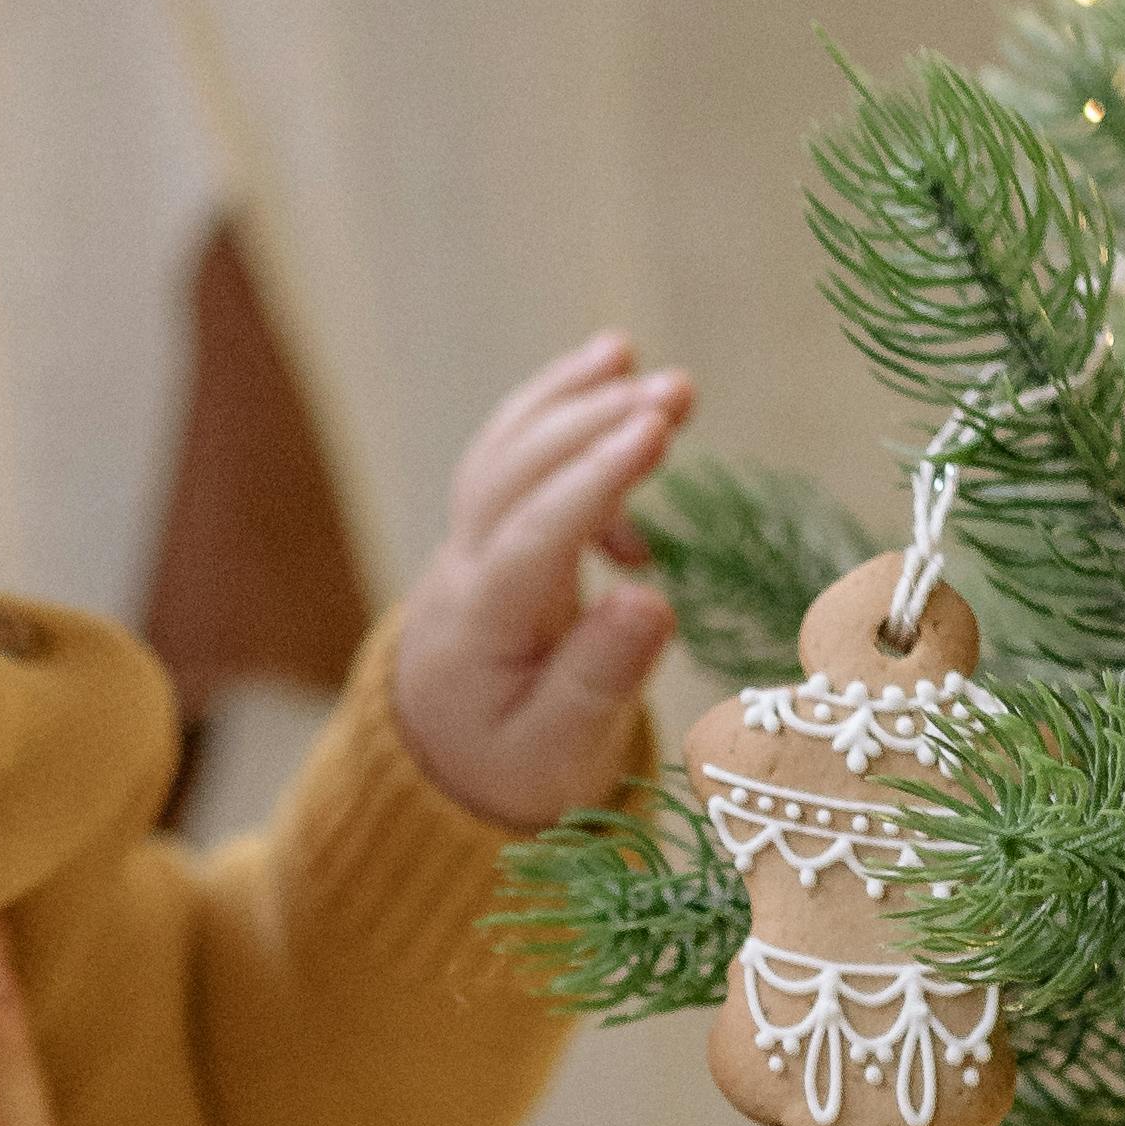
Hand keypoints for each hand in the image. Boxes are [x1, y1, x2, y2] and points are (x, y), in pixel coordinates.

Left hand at [391, 329, 690, 831]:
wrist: (448, 764)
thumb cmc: (513, 767)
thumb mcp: (558, 754)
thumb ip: (599, 680)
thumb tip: (651, 601)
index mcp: (478, 631)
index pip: (534, 539)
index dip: (594, 483)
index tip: (655, 431)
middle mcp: (463, 573)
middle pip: (514, 477)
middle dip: (589, 423)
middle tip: (677, 392)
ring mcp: (468, 545)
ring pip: (506, 454)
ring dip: (568, 401)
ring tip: (630, 358)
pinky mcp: (489, 531)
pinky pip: (513, 457)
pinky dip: (558, 413)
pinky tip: (619, 388)